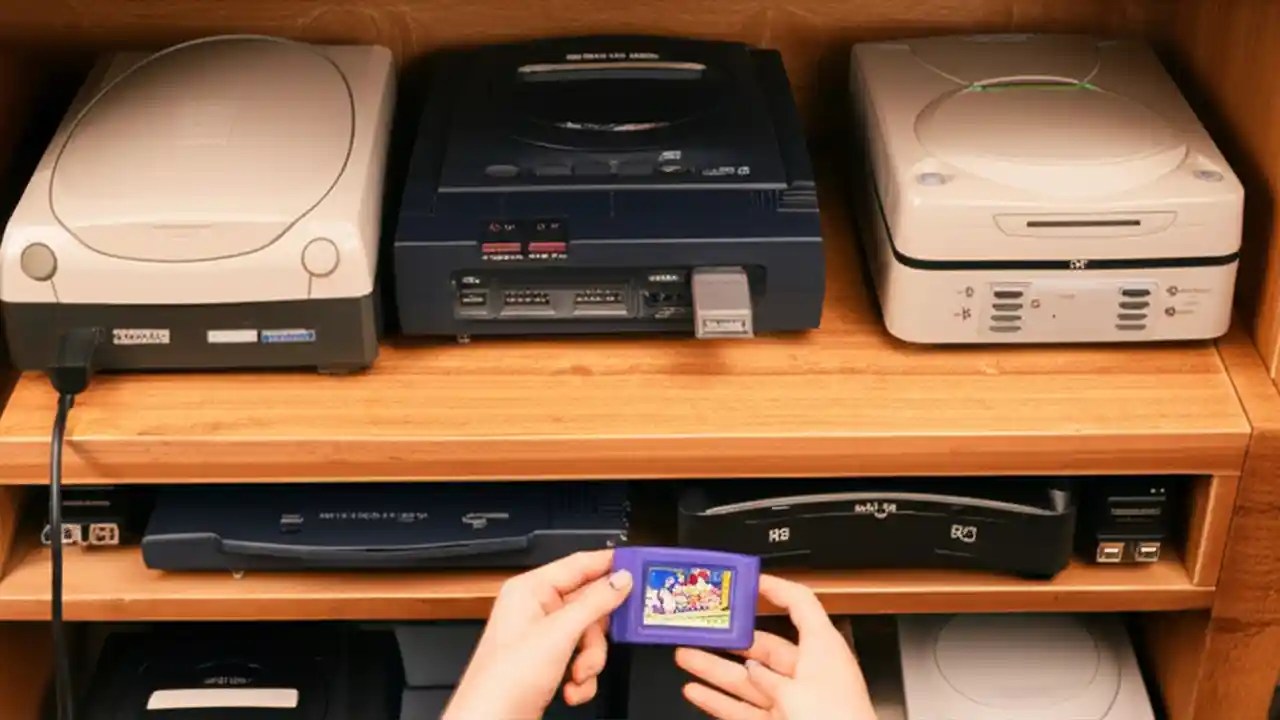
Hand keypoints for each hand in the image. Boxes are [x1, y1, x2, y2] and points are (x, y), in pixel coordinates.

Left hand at [443, 550, 633, 719]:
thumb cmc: (504, 679)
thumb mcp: (559, 634)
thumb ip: (595, 603)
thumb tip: (620, 579)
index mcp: (531, 589)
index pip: (579, 564)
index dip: (610, 564)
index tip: (639, 568)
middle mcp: (535, 609)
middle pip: (589, 605)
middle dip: (597, 633)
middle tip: (608, 640)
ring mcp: (542, 637)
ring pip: (588, 636)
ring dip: (590, 661)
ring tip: (579, 674)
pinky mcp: (547, 662)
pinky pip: (580, 658)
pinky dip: (582, 678)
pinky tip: (571, 688)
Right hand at [675, 575, 877, 719]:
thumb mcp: (797, 692)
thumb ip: (767, 678)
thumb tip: (751, 670)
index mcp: (823, 649)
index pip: (800, 605)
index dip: (774, 589)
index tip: (747, 581)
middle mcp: (809, 671)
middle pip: (763, 646)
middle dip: (729, 641)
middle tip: (702, 629)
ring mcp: (795, 700)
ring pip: (748, 680)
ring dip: (715, 670)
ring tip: (686, 657)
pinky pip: (745, 709)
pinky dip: (720, 702)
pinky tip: (697, 692)